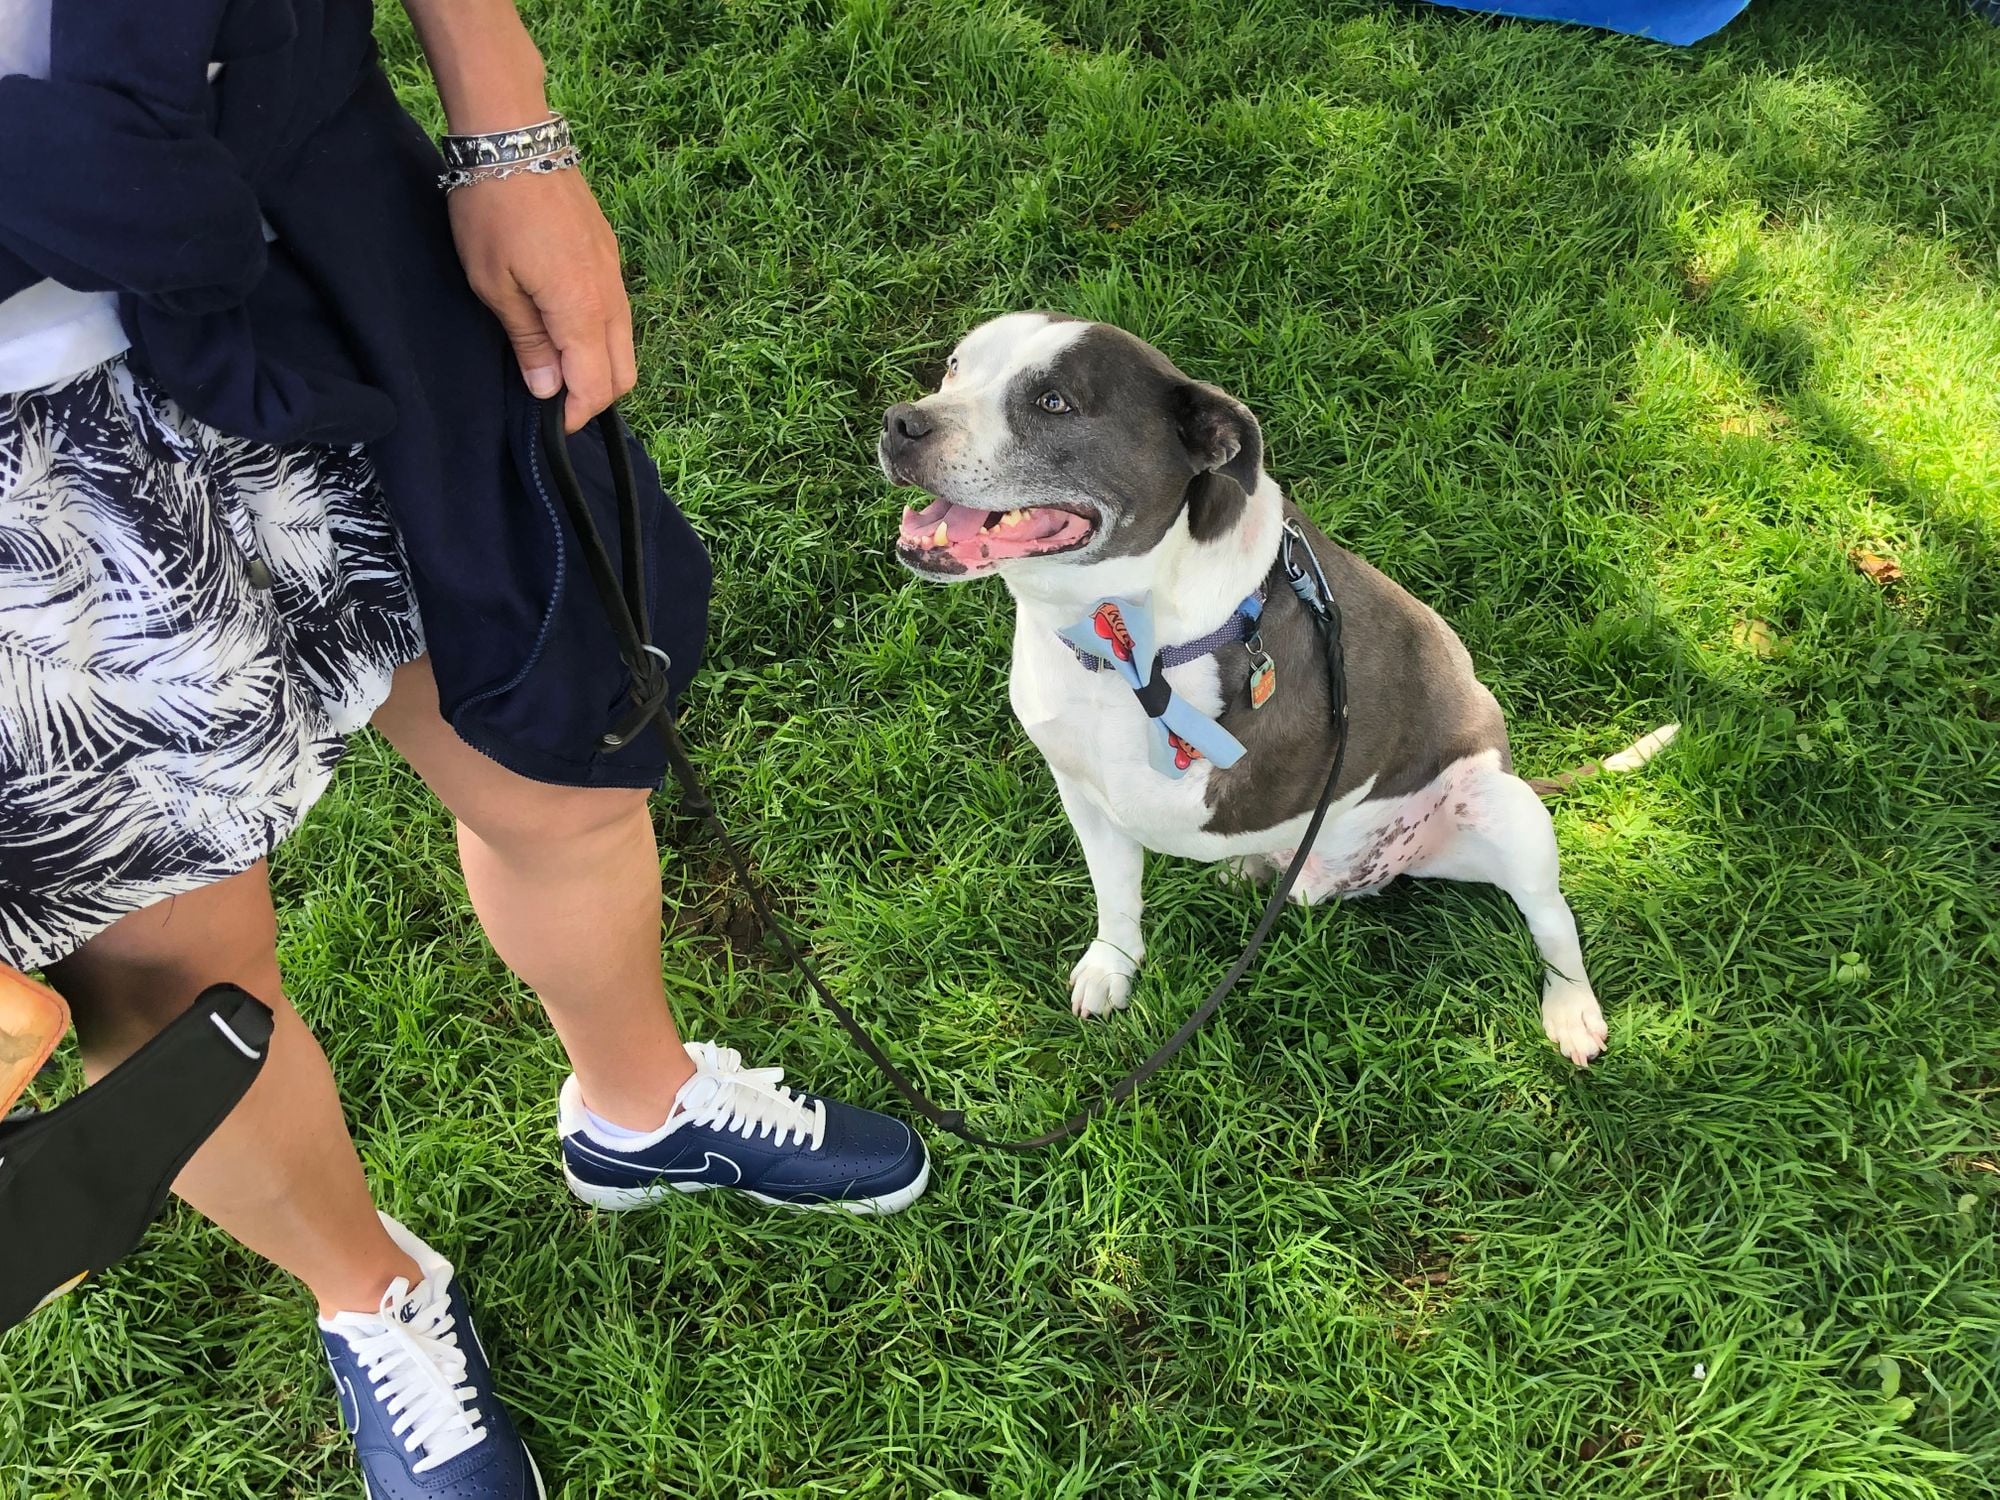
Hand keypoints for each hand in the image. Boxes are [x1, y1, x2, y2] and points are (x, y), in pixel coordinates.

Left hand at [447, 166, 635, 431]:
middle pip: (624, 372)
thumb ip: (527, 340)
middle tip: (553, 400)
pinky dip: (600, 336)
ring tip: (557, 366)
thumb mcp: (494, 284)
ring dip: (598, 366)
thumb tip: (548, 389)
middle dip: (594, 398)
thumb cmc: (492, 211)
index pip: (595, 385)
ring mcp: (614, 273)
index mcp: (582, 310)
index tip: (548, 425)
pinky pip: (618, 313)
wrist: (514, 137)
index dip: (574, 414)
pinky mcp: (609, 254)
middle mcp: (610, 297)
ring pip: (625, 343)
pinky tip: (565, 327)